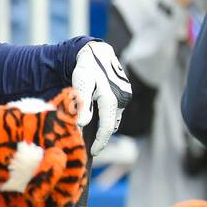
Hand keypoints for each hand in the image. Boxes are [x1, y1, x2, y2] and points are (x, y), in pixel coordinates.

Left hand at [71, 40, 131, 154]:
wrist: (97, 53)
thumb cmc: (86, 69)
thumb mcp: (81, 85)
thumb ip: (82, 105)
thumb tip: (81, 125)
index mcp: (111, 99)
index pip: (107, 127)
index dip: (101, 141)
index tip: (93, 152)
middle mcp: (122, 98)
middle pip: (112, 124)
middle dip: (103, 136)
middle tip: (92, 146)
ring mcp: (126, 96)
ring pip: (115, 117)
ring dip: (105, 125)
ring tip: (93, 133)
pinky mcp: (125, 93)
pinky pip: (116, 110)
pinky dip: (108, 116)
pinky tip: (98, 117)